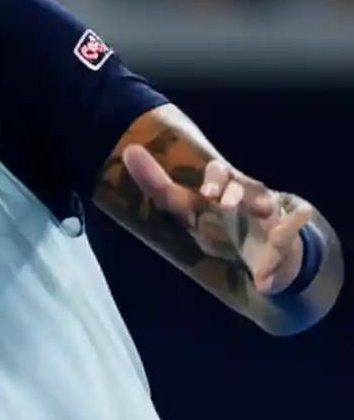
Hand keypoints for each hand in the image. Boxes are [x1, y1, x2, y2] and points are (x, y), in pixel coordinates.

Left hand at [121, 144, 312, 292]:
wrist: (261, 251)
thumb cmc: (220, 222)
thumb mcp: (190, 209)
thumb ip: (160, 186)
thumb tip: (128, 150)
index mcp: (226, 188)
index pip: (221, 174)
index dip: (216, 179)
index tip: (206, 193)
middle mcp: (250, 196)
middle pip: (247, 186)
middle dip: (236, 192)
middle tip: (222, 204)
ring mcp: (271, 215)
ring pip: (271, 208)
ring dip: (265, 215)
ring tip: (261, 226)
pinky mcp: (287, 236)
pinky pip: (291, 234)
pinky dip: (285, 243)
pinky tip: (270, 269)